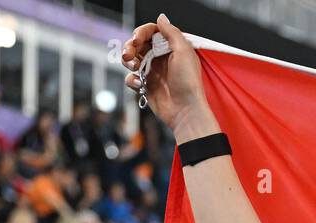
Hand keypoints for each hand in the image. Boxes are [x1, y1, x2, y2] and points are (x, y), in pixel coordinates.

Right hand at [120, 14, 205, 134]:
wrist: (186, 111)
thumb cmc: (188, 82)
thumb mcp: (183, 52)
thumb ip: (171, 32)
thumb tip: (161, 18)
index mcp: (171, 48)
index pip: (151, 32)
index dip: (141, 32)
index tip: (137, 39)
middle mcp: (161, 58)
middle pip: (138, 44)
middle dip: (130, 46)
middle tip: (129, 54)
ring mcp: (153, 72)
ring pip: (131, 60)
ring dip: (128, 61)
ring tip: (133, 67)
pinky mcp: (146, 86)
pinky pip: (131, 78)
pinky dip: (132, 80)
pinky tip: (140, 85)